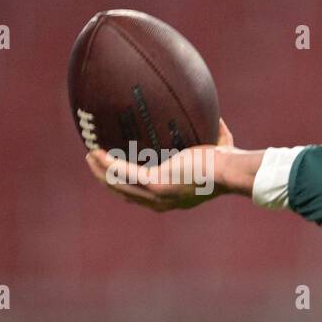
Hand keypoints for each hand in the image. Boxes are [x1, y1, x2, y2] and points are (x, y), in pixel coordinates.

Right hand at [85, 119, 242, 212]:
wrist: (231, 170)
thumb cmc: (229, 161)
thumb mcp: (217, 153)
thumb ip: (216, 138)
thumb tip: (217, 120)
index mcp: (175, 198)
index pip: (145, 197)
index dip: (128, 187)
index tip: (116, 174)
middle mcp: (164, 202)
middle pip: (126, 194)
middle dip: (108, 180)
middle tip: (95, 164)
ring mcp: (158, 195)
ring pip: (120, 185)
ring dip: (102, 171)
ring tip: (90, 156)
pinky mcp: (156, 184)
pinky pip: (124, 173)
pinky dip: (108, 163)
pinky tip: (96, 152)